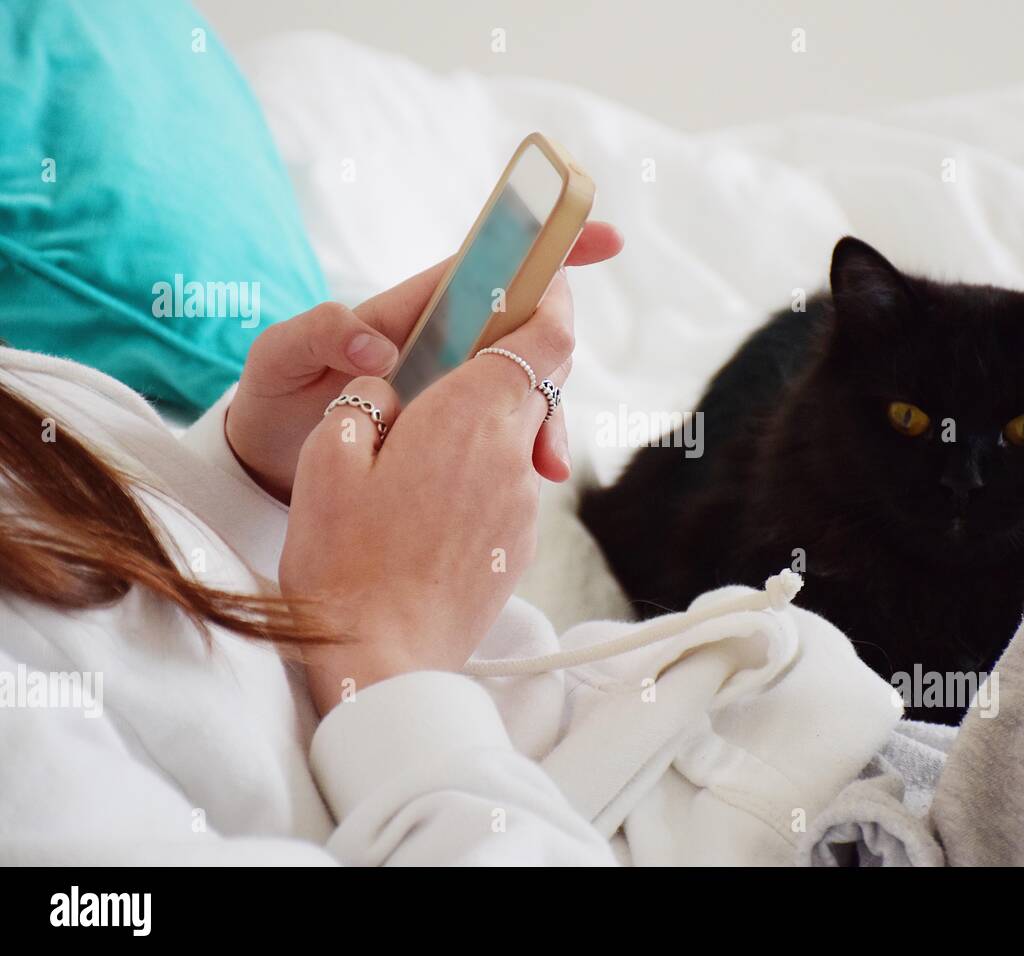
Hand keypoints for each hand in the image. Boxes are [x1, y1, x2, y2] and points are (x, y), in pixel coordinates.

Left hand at [226, 222, 622, 499]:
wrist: (265, 466)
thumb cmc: (273, 399)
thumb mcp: (280, 357)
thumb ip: (321, 333)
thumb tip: (379, 344)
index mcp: (412, 311)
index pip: (488, 266)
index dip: (543, 247)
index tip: (601, 237)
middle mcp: (444, 343)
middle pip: (524, 330)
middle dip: (555, 354)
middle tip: (548, 400)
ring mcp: (453, 387)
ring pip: (524, 383)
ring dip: (548, 413)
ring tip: (546, 459)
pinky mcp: (455, 428)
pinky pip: (508, 426)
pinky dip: (531, 445)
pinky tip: (537, 473)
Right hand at [281, 274, 577, 714]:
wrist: (381, 664)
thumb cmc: (344, 563)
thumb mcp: (328, 460)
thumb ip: (365, 401)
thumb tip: (388, 386)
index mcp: (471, 417)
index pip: (547, 334)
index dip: (554, 296)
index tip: (546, 277)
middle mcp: (513, 456)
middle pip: (540, 382)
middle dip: (510, 359)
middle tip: (457, 359)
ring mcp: (524, 506)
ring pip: (521, 436)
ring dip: (488, 422)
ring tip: (422, 444)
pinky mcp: (520, 546)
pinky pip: (509, 484)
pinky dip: (483, 472)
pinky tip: (431, 499)